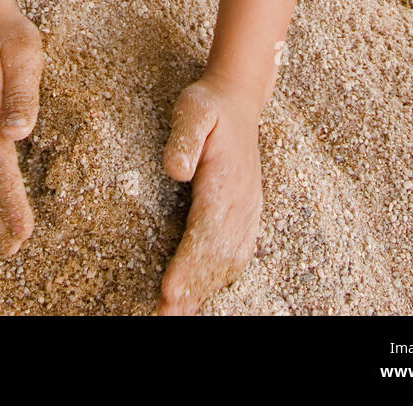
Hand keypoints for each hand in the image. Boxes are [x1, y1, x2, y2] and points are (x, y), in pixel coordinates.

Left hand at [157, 73, 262, 315]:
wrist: (240, 100)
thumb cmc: (209, 106)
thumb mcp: (193, 110)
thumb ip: (184, 138)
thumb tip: (174, 170)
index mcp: (226, 182)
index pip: (207, 232)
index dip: (188, 264)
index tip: (169, 289)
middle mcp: (241, 202)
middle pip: (218, 256)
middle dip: (193, 288)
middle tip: (165, 312)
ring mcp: (247, 209)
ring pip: (230, 260)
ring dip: (206, 288)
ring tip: (179, 311)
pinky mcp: (246, 212)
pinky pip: (239, 253)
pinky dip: (222, 277)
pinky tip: (203, 292)